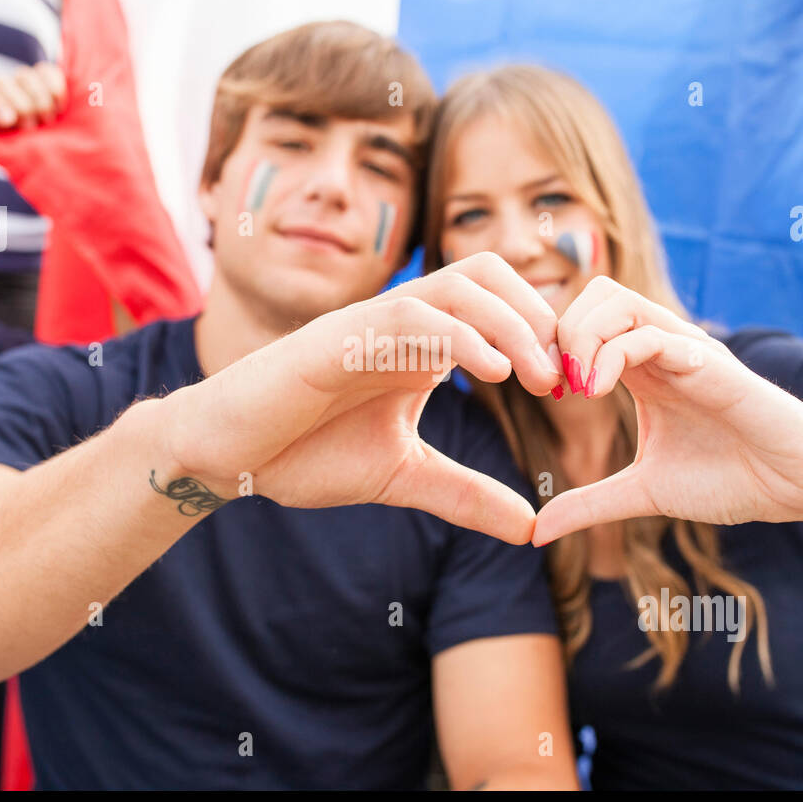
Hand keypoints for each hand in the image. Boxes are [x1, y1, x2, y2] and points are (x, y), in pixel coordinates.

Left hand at [0, 62, 67, 148]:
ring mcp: (24, 81)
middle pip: (2, 82)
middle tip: (32, 129)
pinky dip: (55, 89)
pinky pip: (48, 71)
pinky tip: (60, 108)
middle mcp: (2, 88)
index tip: (8, 122)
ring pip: (25, 75)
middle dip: (20, 107)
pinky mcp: (48, 77)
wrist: (54, 159)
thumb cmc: (19, 155)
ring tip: (48, 122)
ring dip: (39, 101)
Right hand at [166, 253, 562, 544]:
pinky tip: (489, 373)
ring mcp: (367, 323)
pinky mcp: (337, 339)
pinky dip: (458, 335)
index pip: (496, 306)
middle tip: (566, 377)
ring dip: (509, 323)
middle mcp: (399, 322)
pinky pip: (408, 316)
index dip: (542, 335)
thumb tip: (530, 528)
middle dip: (538, 316)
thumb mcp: (403, 477)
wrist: (227, 458)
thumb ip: (465, 494)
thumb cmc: (302, 455)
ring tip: (539, 377)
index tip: (575, 387)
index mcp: (418, 345)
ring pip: (456, 286)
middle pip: (486, 273)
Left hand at [533, 276, 802, 544]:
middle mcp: (662, 348)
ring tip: (578, 388)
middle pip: (593, 295)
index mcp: (642, 368)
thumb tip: (537, 532)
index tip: (545, 393)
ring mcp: (685, 349)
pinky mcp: (709, 362)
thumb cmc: (730, 480)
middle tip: (554, 385)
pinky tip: (597, 392)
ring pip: (615, 300)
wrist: (794, 488)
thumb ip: (590, 505)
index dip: (552, 348)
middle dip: (560, 333)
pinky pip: (649, 334)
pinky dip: (610, 354)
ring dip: (581, 337)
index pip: (582, 320)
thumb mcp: (643, 493)